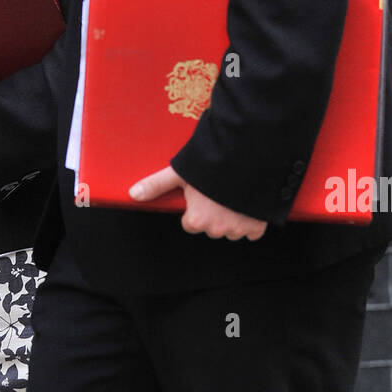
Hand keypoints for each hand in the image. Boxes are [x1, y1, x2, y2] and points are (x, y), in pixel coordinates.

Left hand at [128, 165, 267, 241]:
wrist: (246, 159)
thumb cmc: (212, 166)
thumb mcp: (180, 173)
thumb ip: (157, 185)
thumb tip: (133, 194)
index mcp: (197, 220)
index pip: (191, 224)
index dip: (195, 210)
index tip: (200, 197)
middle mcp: (217, 229)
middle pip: (212, 228)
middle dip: (214, 215)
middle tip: (216, 193)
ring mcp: (239, 229)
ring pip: (232, 230)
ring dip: (232, 218)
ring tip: (232, 195)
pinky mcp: (258, 226)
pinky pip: (252, 231)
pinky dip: (251, 221)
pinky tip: (246, 203)